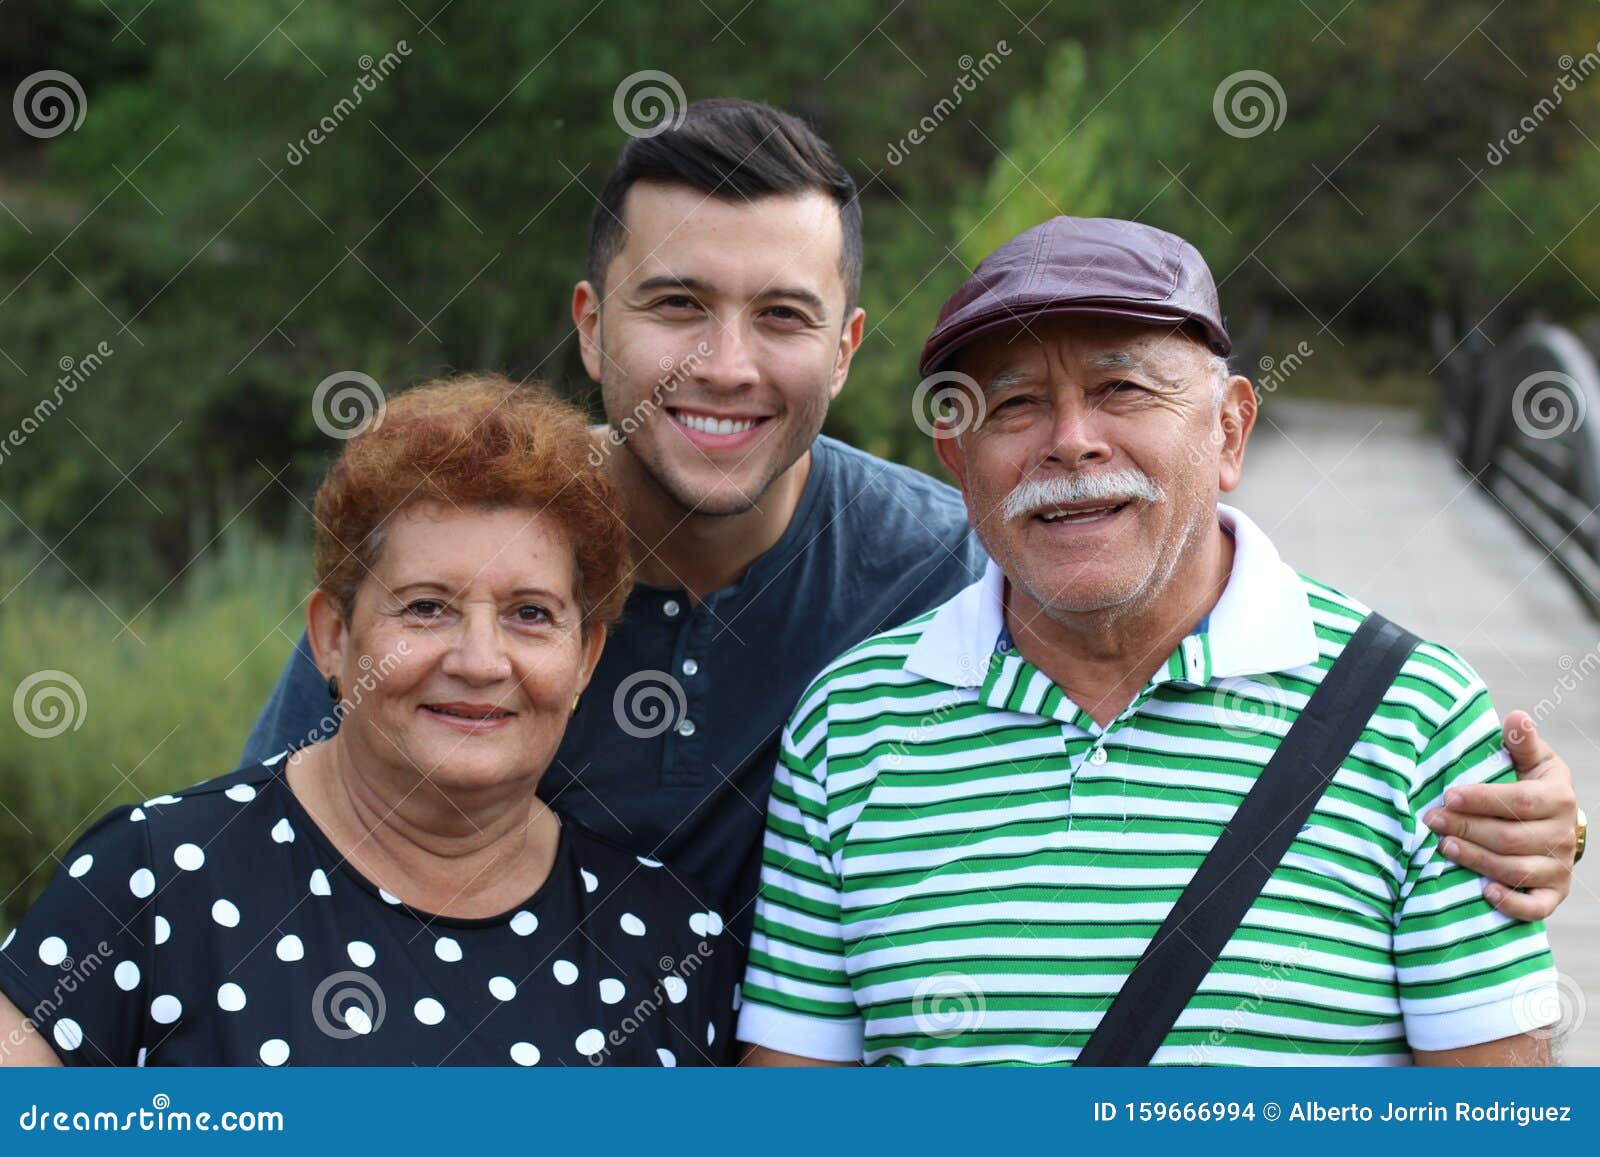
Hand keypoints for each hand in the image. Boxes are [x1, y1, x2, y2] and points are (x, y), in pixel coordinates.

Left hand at [1423, 711, 1577, 920]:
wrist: (1556, 825)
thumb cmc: (1532, 785)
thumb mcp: (1532, 760)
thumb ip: (1521, 742)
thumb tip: (1516, 716)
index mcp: (1558, 797)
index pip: (1518, 800)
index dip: (1481, 799)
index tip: (1448, 795)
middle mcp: (1561, 835)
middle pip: (1510, 837)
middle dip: (1467, 828)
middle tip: (1431, 820)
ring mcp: (1558, 867)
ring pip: (1515, 869)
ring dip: (1476, 859)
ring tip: (1443, 846)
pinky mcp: (1553, 893)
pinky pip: (1536, 906)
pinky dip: (1512, 904)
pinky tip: (1485, 894)